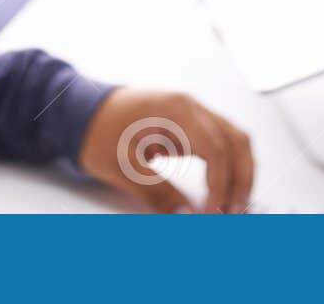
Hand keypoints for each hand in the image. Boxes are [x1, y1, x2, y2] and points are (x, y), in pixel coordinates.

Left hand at [78, 87, 253, 212]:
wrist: (82, 111)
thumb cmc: (97, 130)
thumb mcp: (122, 166)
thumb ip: (157, 192)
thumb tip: (188, 217)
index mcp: (175, 109)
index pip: (215, 148)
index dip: (220, 185)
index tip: (213, 213)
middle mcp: (191, 106)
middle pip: (236, 141)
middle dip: (241, 180)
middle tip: (234, 214)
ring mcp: (193, 112)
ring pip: (235, 140)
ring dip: (240, 173)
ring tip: (233, 207)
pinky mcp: (189, 124)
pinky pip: (222, 143)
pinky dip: (229, 167)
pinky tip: (223, 191)